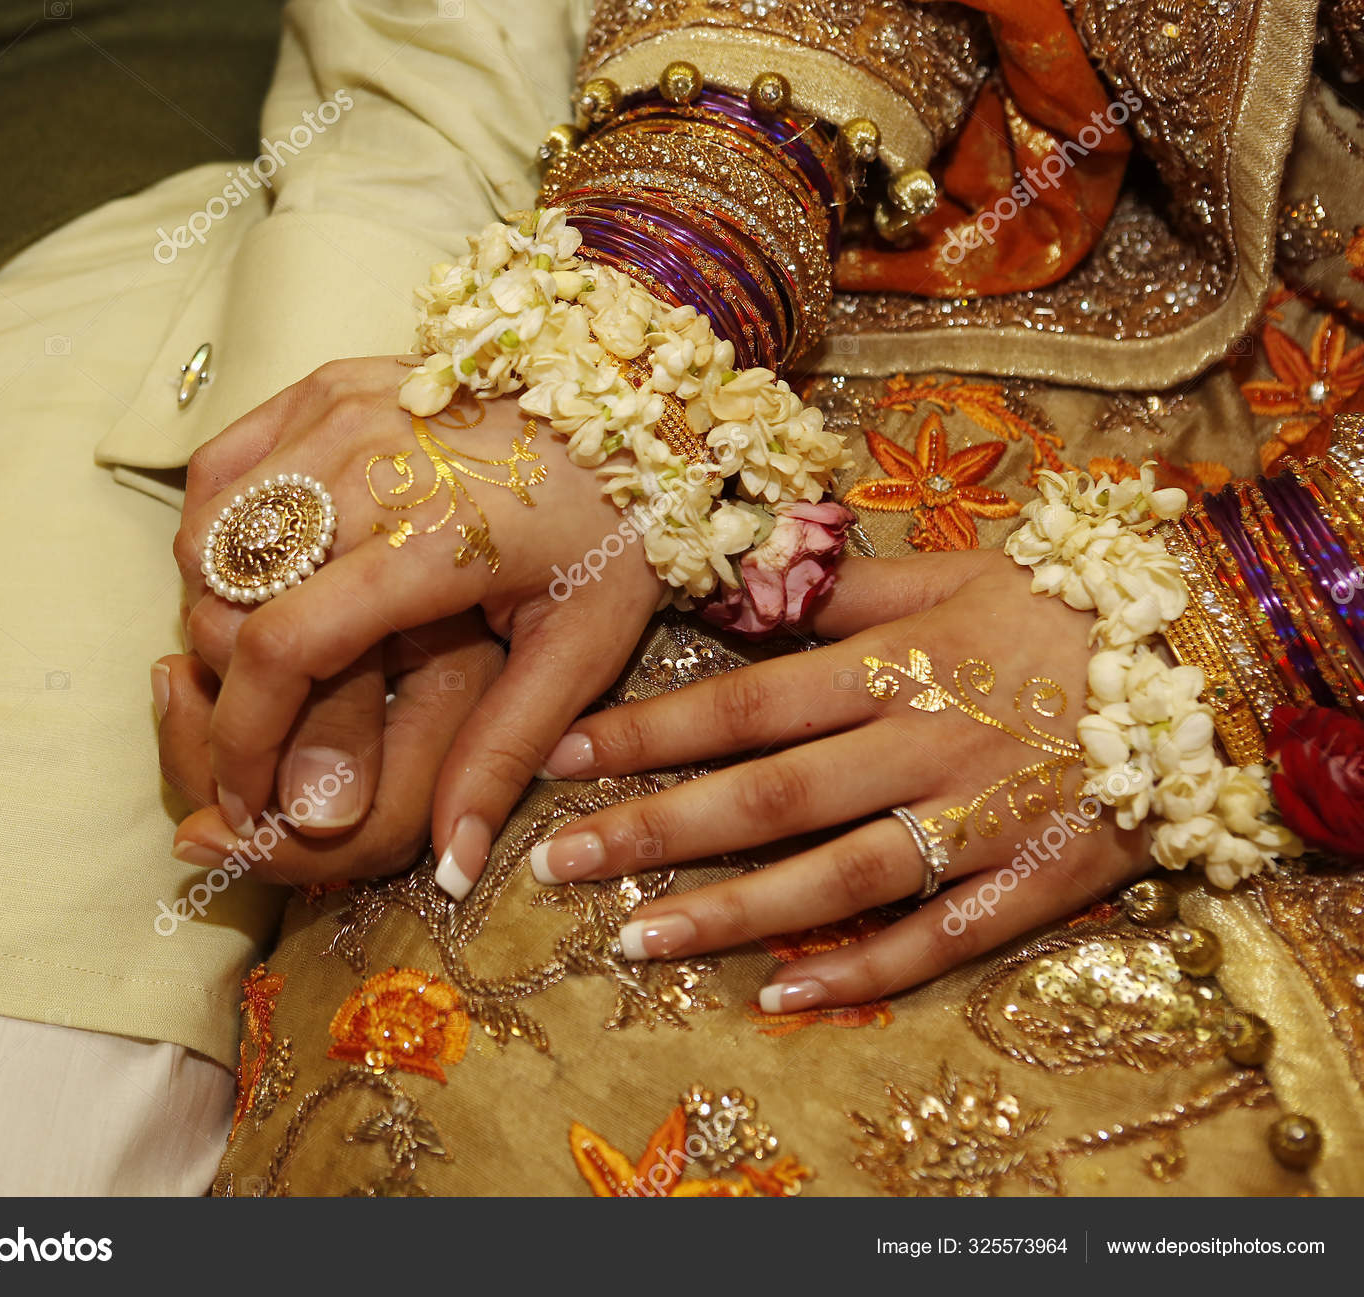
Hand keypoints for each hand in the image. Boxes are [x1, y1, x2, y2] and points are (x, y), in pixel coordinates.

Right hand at [173, 357, 663, 892]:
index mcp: (436, 538)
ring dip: (216, 610)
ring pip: (208, 533)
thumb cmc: (617, 530)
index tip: (244, 800)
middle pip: (227, 596)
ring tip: (266, 663)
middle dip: (229, 688)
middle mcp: (369, 462)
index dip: (243, 739)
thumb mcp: (581, 648)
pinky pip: (222, 469)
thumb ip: (504, 755)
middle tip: (265, 737)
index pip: (282, 647)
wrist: (636, 410)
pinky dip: (217, 531)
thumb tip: (451, 870)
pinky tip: (262, 576)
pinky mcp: (326, 383)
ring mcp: (340, 411)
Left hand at [527, 549, 1149, 1011]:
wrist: (1202, 651)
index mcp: (897, 664)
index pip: (749, 704)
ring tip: (639, 937)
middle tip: (563, 861)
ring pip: (838, 875)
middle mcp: (924, 743)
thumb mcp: (950, 572)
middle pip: (771, 796)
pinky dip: (865, 968)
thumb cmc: (1056, 607)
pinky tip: (785, 992)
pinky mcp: (1031, 879)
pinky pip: (940, 936)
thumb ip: (841, 585)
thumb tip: (733, 577)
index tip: (564, 756)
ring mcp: (978, 819)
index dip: (651, 731)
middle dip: (657, 829)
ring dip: (733, 913)